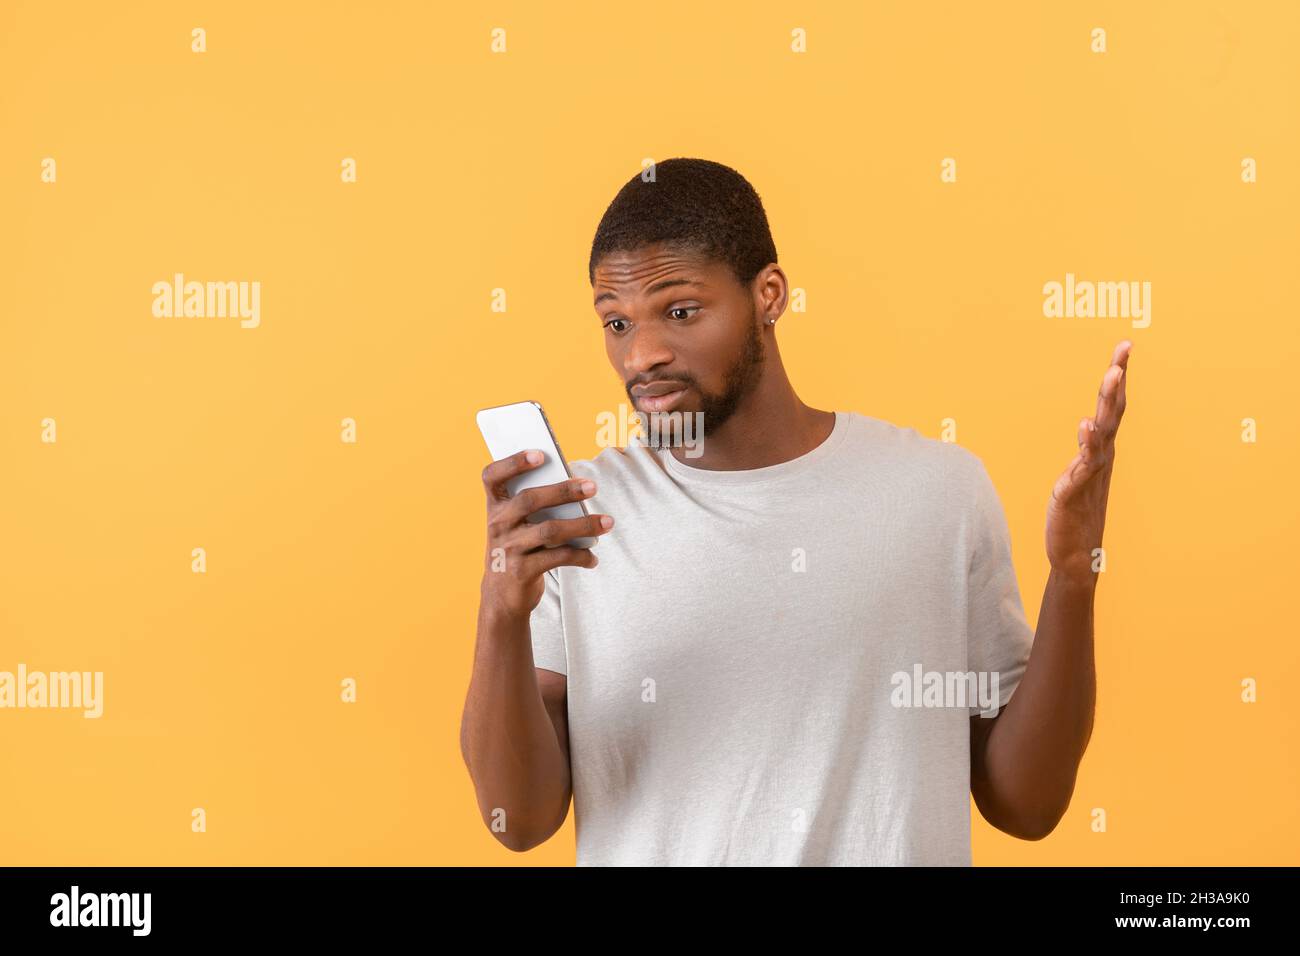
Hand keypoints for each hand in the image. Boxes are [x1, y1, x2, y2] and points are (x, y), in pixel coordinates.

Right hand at [479, 450, 613, 620]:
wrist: (501, 597)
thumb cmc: (517, 549)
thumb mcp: (515, 526)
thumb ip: (535, 507)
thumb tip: (576, 488)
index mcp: (495, 507)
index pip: (492, 477)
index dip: (513, 462)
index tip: (540, 454)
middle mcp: (497, 525)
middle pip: (530, 500)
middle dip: (564, 491)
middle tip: (592, 487)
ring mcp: (508, 549)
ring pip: (550, 531)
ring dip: (583, 525)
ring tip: (607, 522)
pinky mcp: (522, 572)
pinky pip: (558, 558)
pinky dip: (580, 556)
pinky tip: (593, 557)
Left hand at [1046, 340, 1130, 583]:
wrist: (1076, 557)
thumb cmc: (1077, 513)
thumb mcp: (1079, 474)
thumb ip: (1086, 451)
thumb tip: (1089, 425)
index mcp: (1101, 451)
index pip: (1112, 408)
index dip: (1119, 377)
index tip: (1126, 346)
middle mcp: (1101, 458)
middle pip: (1111, 413)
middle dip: (1116, 381)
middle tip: (1123, 352)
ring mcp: (1090, 474)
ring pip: (1101, 433)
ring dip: (1107, 404)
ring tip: (1112, 376)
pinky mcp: (1073, 492)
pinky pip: (1082, 465)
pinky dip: (1086, 446)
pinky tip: (1085, 427)